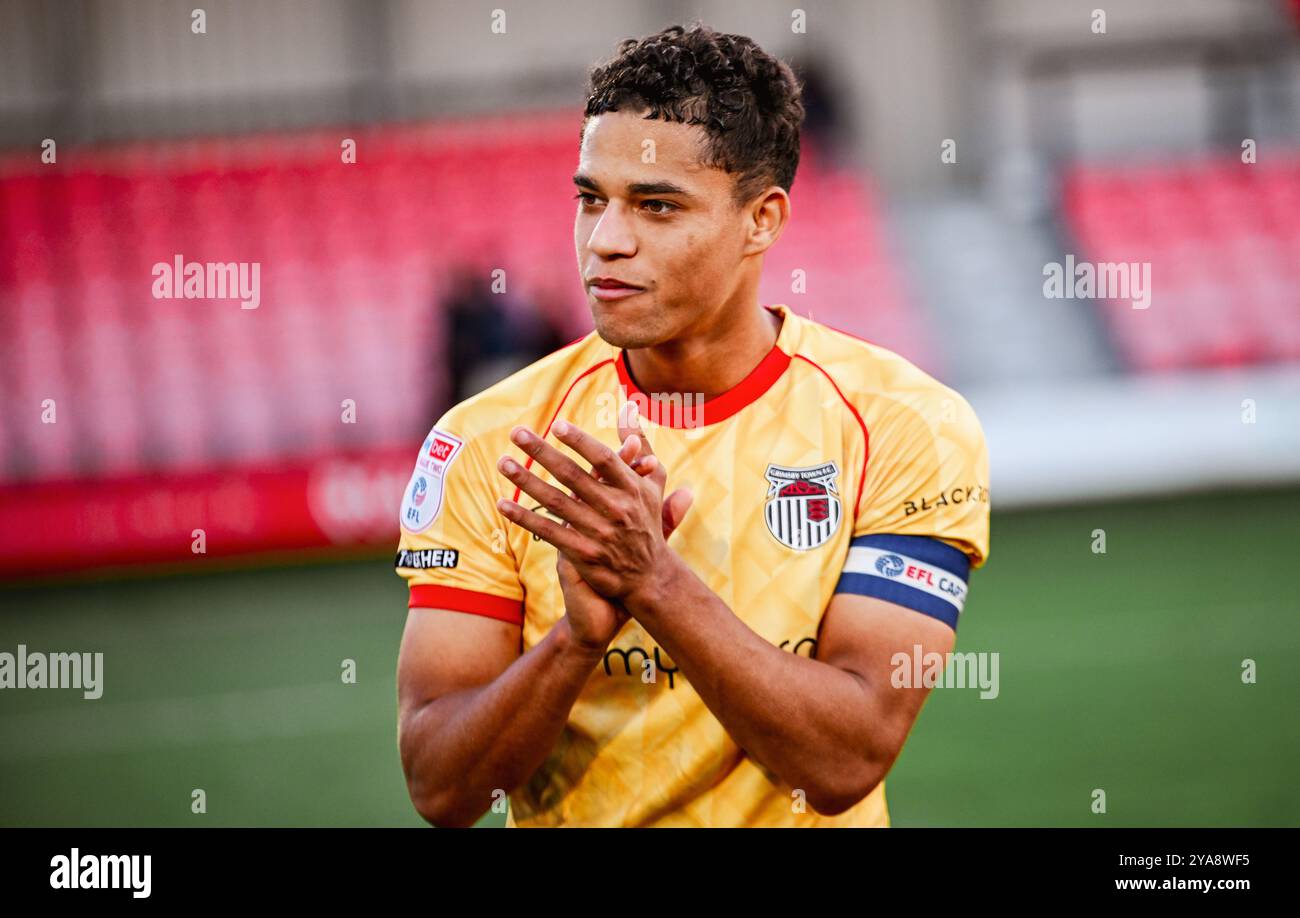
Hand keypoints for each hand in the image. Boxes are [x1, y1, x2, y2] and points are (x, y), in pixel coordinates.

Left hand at [496, 402, 692, 604]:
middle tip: (516, 433)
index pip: (603, 460)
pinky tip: (503, 504)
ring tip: (503, 463)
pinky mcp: (583, 554)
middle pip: (573, 476)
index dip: (580, 442)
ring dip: (526, 481)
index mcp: (632, 488)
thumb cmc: (646, 520)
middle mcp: (616, 509)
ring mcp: (598, 533)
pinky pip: (548, 532)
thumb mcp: (652, 482)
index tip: (558, 426)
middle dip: (542, 452)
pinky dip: (524, 518)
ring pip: (556, 502)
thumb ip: (640, 444)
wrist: (649, 576)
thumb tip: (628, 406)